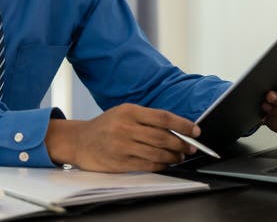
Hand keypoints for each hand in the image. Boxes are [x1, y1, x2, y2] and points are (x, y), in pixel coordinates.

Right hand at [44, 103, 198, 171]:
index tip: (196, 130)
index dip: (183, 125)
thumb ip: (147, 118)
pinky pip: (147, 165)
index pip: (163, 118)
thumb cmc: (106, 125)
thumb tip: (177, 128)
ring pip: (157, 153)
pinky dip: (161, 165)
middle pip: (162, 137)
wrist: (80, 141)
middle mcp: (126, 127)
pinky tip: (167, 164)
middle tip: (191, 147)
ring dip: (173, 157)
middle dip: (181, 144)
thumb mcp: (124, 112)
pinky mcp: (120, 162)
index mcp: (129, 111)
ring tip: (180, 156)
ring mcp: (122, 146)